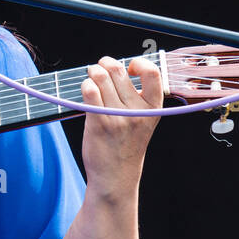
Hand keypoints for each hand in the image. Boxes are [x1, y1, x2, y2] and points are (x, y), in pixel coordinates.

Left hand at [78, 56, 162, 200]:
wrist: (116, 176)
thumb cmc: (126, 145)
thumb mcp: (143, 121)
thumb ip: (137, 97)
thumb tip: (118, 68)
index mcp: (152, 109)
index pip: (153, 73)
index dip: (139, 63)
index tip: (129, 67)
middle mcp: (137, 112)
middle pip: (118, 71)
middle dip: (105, 64)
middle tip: (100, 68)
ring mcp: (117, 117)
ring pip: (100, 77)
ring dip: (92, 72)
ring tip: (91, 77)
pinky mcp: (98, 123)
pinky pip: (89, 91)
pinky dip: (85, 85)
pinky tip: (87, 91)